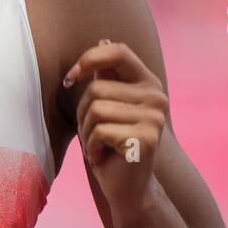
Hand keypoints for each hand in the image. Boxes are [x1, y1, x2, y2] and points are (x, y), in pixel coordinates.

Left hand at [62, 38, 167, 214]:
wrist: (128, 187)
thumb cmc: (112, 145)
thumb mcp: (107, 106)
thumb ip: (106, 76)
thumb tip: (104, 39)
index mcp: (148, 83)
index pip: (118, 51)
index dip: (89, 58)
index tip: (70, 79)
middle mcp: (156, 97)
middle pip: (97, 89)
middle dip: (83, 114)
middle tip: (92, 134)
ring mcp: (154, 118)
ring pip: (96, 110)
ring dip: (87, 133)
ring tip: (99, 146)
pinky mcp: (145, 138)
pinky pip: (99, 132)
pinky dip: (91, 148)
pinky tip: (102, 158)